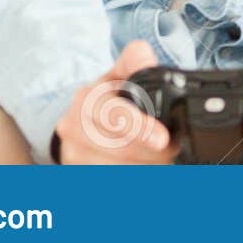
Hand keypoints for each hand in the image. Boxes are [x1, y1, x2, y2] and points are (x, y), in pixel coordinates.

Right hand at [54, 39, 177, 164]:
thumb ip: (138, 60)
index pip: (113, 115)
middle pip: (120, 149)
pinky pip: (109, 181)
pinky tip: (143, 167)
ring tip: (160, 158)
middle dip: (152, 152)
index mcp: (87, 97)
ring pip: (117, 169)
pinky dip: (132, 175)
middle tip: (171, 149)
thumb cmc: (113, 95)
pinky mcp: (75, 171)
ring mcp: (72, 152)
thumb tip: (148, 61)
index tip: (162, 139)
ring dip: (145, 167)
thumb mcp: (124, 72)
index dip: (140, 128)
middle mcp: (73, 125)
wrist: (84, 119)